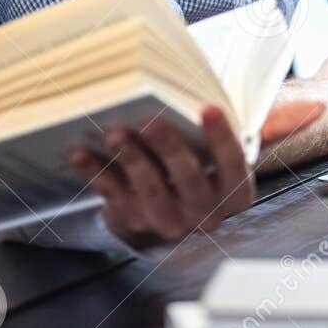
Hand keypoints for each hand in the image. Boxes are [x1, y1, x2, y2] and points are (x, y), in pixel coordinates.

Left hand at [70, 105, 259, 247]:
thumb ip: (230, 136)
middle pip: (188, 180)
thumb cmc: (202, 167)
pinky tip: (81, 153)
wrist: (175, 214)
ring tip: (115, 135)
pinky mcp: (133, 218)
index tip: (209, 107)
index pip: (233, 164)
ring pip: (150, 191)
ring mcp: (168, 220)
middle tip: (151, 121)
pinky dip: (95, 173)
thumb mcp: (224, 156)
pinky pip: (112, 195)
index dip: (222, 137)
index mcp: (234, 192)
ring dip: (131, 160)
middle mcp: (204, 212)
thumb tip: (246, 113)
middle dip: (169, 149)